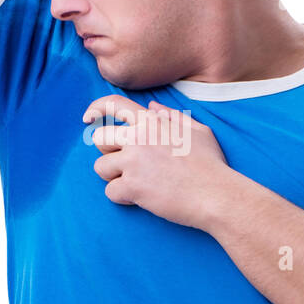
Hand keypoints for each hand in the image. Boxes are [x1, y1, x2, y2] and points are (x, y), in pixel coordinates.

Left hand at [82, 94, 230, 229]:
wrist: (216, 194)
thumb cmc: (210, 164)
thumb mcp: (198, 132)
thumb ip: (173, 117)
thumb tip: (152, 108)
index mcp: (152, 122)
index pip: (113, 104)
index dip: (96, 109)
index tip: (88, 119)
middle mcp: (138, 137)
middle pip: (99, 139)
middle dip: (108, 153)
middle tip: (126, 165)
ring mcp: (133, 161)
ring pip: (101, 168)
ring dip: (115, 178)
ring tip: (137, 184)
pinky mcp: (132, 186)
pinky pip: (110, 192)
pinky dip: (123, 198)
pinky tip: (142, 198)